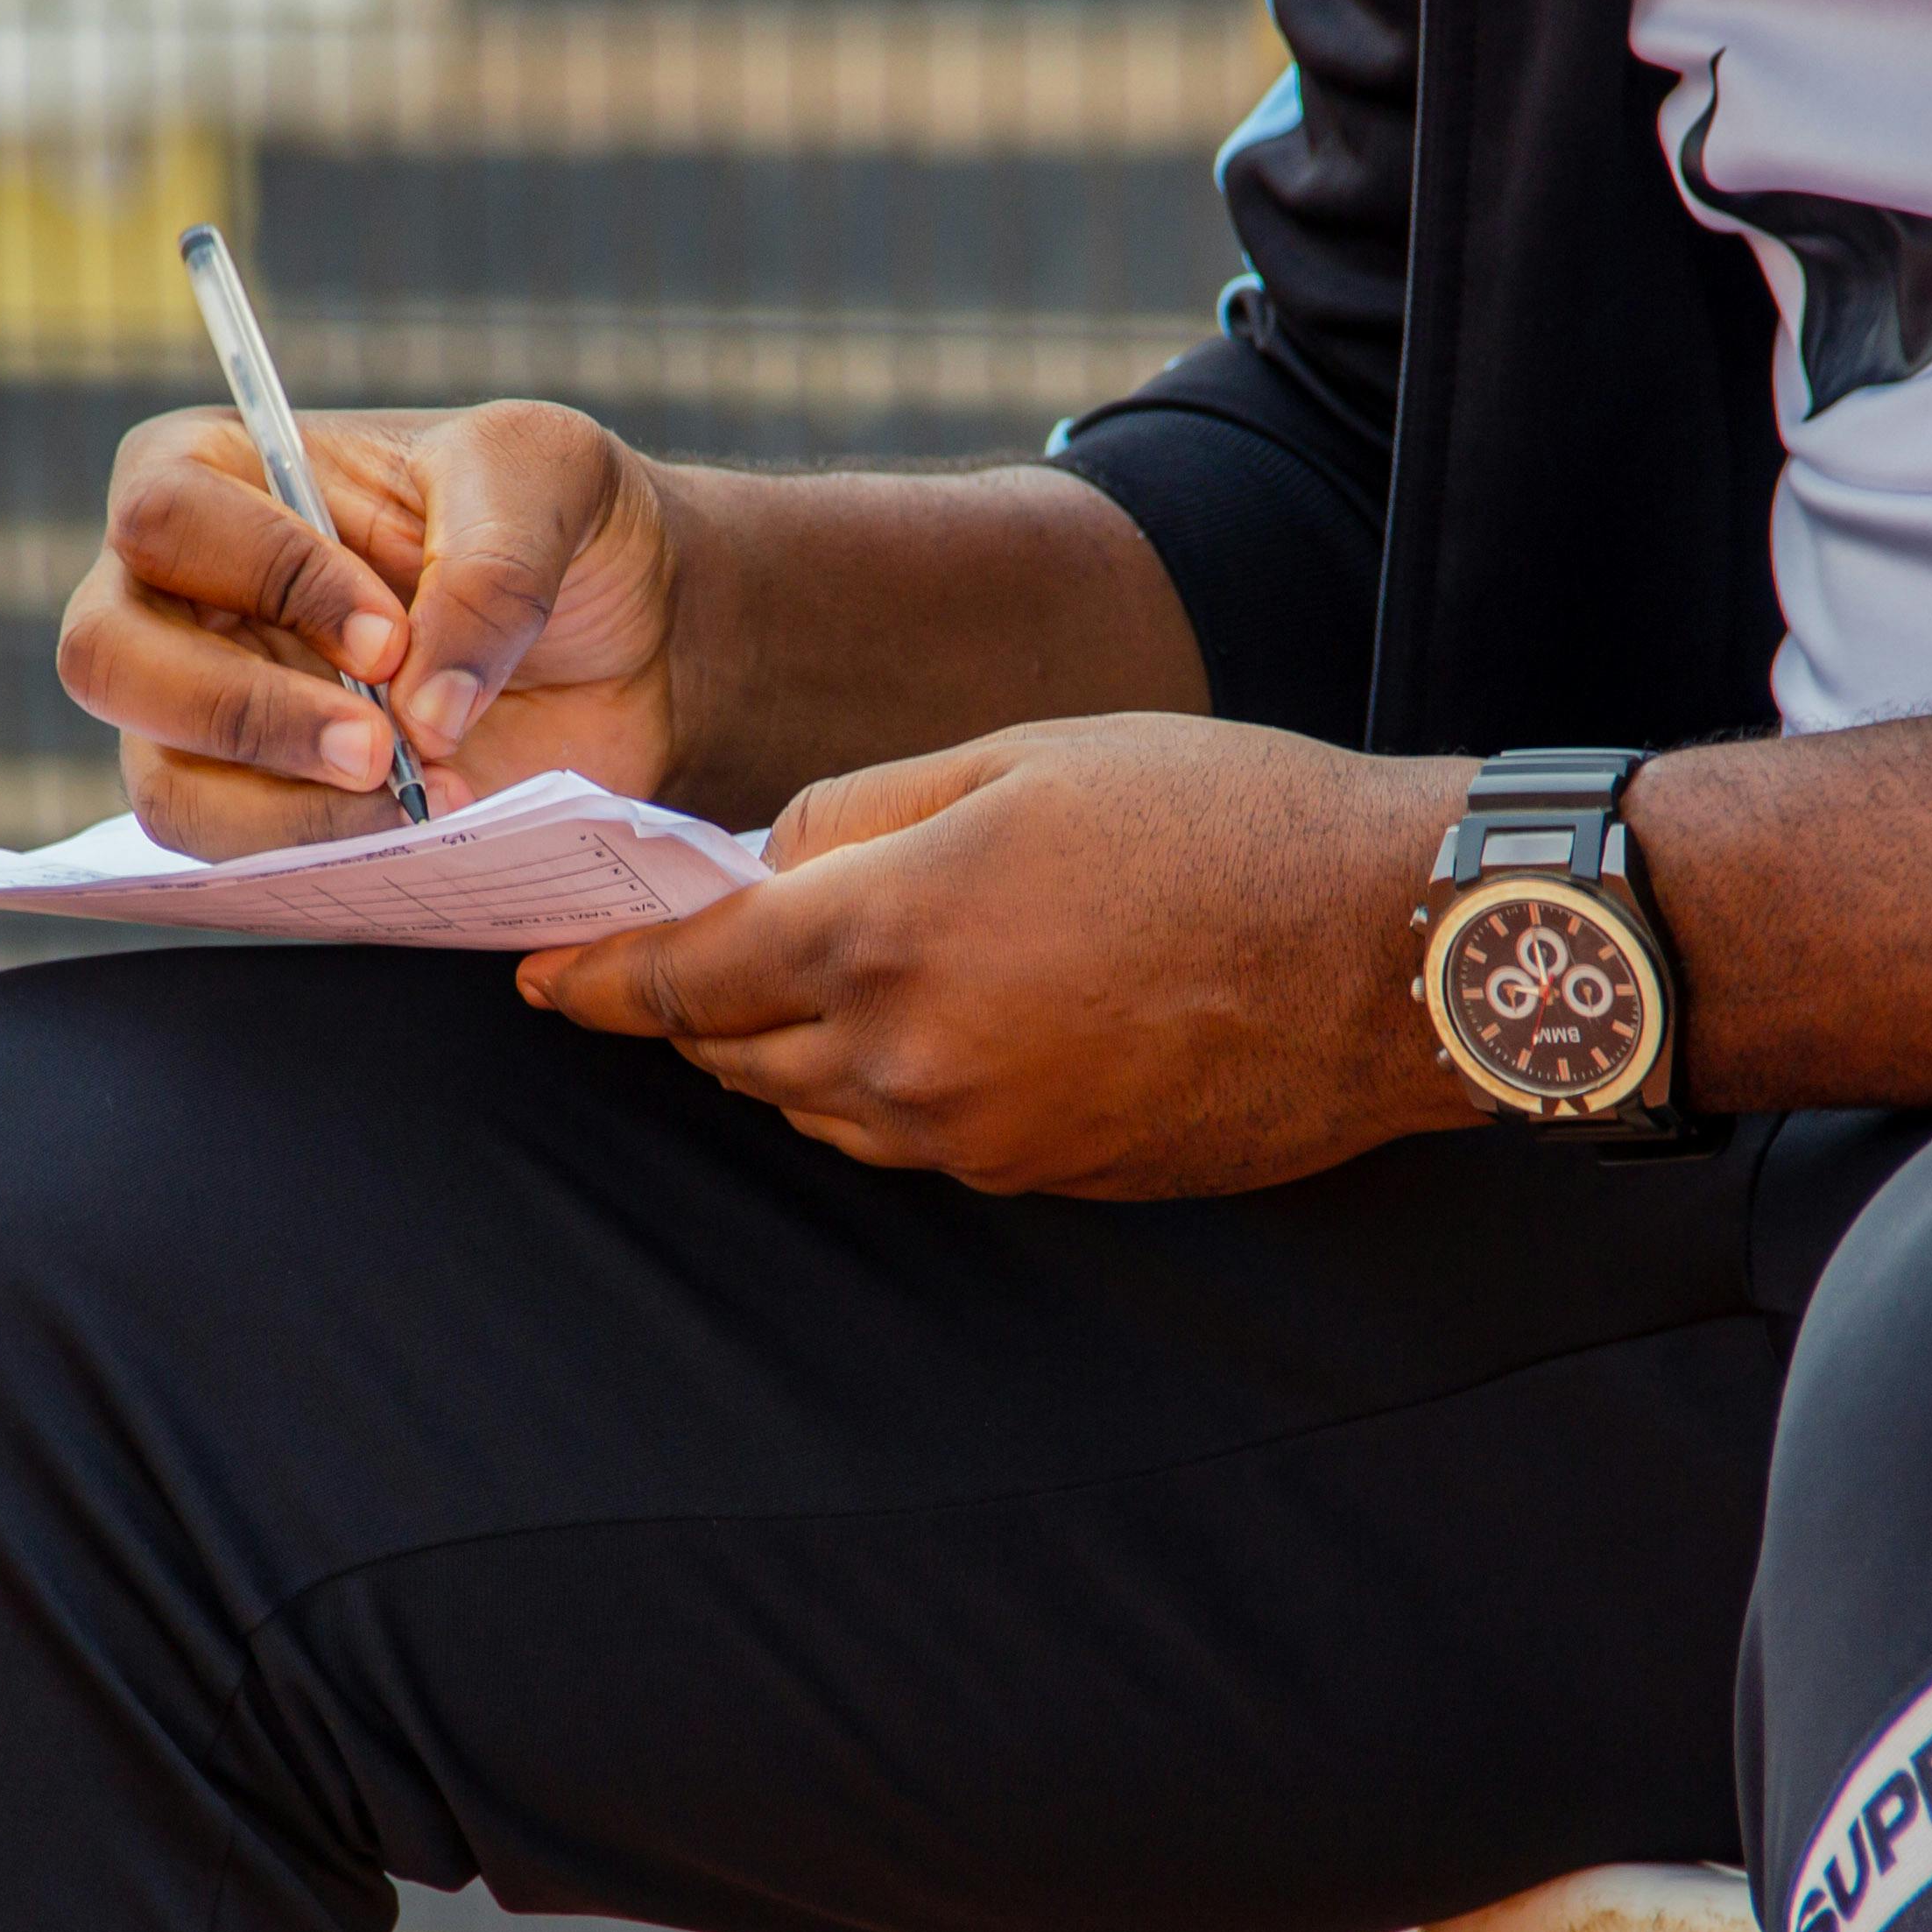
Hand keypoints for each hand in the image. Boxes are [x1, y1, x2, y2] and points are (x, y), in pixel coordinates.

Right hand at [58, 400, 680, 856]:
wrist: (631, 638)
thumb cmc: (561, 523)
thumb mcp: (547, 478)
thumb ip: (490, 565)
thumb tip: (423, 709)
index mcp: (221, 470)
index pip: (167, 518)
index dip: (267, 581)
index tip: (392, 635)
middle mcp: (179, 592)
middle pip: (107, 657)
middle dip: (242, 713)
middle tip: (380, 748)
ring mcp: (203, 709)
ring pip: (161, 780)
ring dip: (286, 808)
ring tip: (418, 799)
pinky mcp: (254, 804)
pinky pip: (227, 854)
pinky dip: (318, 854)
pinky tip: (414, 830)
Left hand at [515, 716, 1487, 1198]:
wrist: (1391, 948)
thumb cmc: (1219, 817)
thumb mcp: (1020, 754)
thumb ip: (861, 810)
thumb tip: (772, 864)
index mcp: (885, 937)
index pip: (686, 978)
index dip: (599, 978)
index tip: (541, 975)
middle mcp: (911, 1062)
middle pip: (736, 1057)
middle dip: (688, 1010)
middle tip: (656, 965)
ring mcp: (982, 1137)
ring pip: (820, 1113)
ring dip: (782, 1056)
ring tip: (787, 990)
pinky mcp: (1051, 1177)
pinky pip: (917, 1143)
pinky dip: (881, 1092)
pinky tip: (918, 1033)